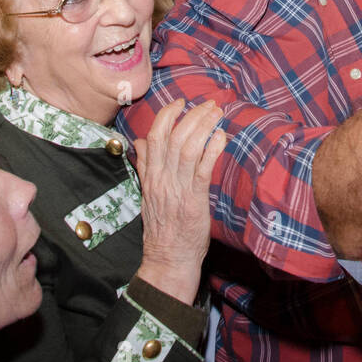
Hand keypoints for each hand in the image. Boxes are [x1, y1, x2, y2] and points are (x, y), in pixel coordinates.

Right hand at [134, 99, 226, 303]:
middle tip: (209, 104)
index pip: (153, 136)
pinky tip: (221, 137)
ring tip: (217, 114)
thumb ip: (145, 166)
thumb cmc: (163, 227)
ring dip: (204, 127)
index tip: (180, 102)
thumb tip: (140, 141)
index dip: (167, 115)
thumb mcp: (147, 193)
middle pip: (173, 137)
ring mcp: (177, 190)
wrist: (168, 259)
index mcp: (150, 176)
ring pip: (187, 148)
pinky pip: (203, 169)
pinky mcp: (194, 201)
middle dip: (191, 116)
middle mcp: (161, 179)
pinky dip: (212, 149)